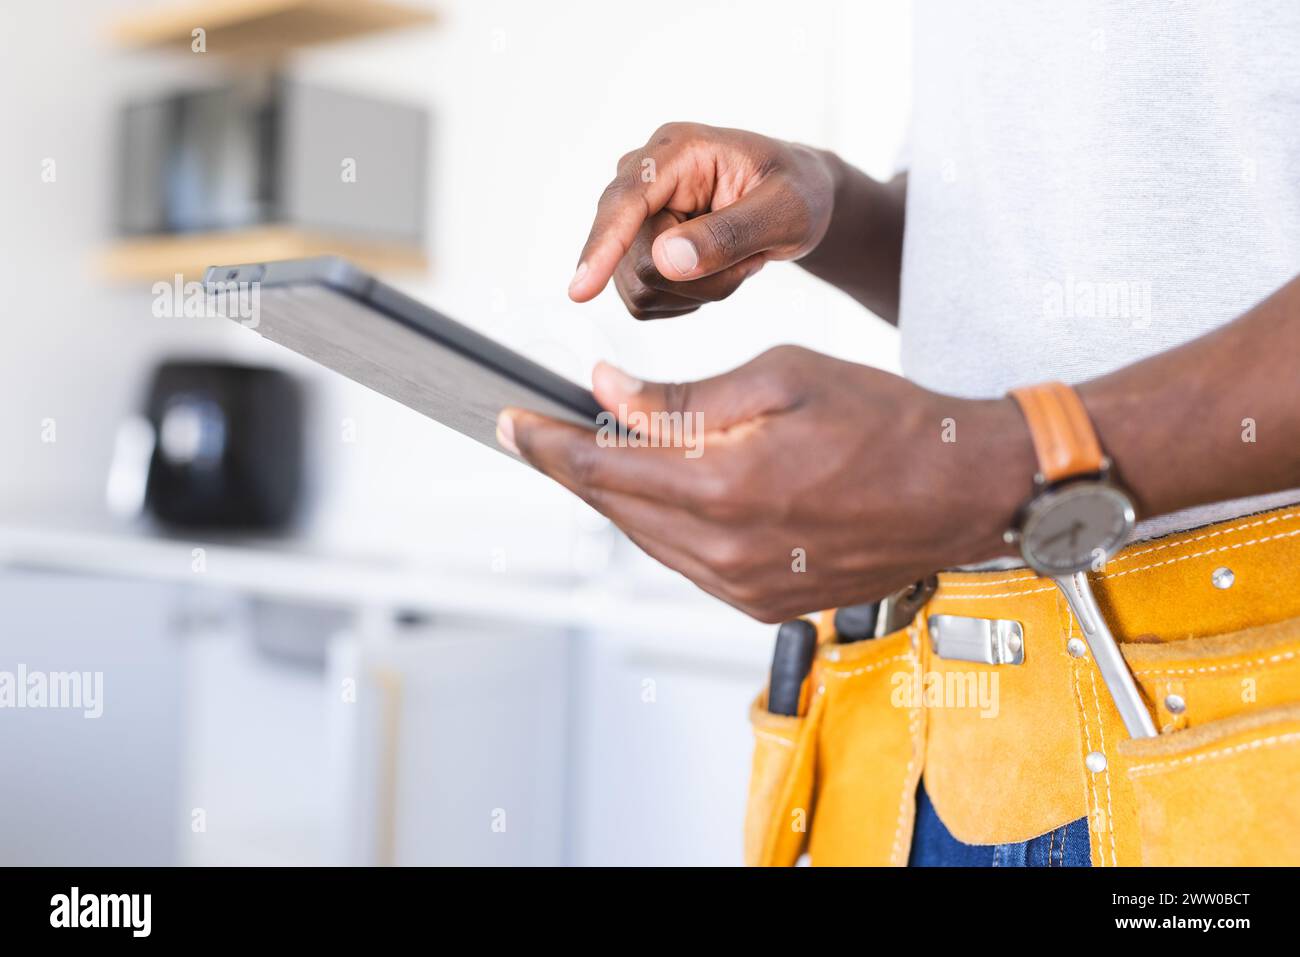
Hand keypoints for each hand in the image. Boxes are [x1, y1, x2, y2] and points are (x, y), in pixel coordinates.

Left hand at [497, 346, 1034, 622]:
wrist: (965, 491)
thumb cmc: (888, 423)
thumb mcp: (781, 377)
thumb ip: (682, 396)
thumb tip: (607, 393)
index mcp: (724, 488)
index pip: (600, 468)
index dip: (545, 444)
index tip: (507, 422)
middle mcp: (725, 551)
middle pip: (614, 509)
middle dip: (572, 467)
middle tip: (541, 431)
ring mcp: (743, 586)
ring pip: (646, 538)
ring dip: (616, 495)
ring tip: (599, 451)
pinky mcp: (761, 602)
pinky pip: (685, 562)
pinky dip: (660, 524)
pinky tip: (662, 490)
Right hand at [568, 123, 836, 318]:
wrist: (797, 200)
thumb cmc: (798, 193)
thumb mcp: (786, 212)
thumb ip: (730, 234)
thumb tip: (666, 261)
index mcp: (677, 151)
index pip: (625, 201)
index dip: (602, 246)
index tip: (580, 290)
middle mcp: (643, 178)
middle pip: (636, 260)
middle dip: (696, 279)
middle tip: (748, 260)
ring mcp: (636, 215)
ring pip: (639, 287)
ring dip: (697, 291)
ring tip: (737, 260)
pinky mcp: (635, 247)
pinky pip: (645, 300)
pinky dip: (687, 300)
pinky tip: (717, 270)